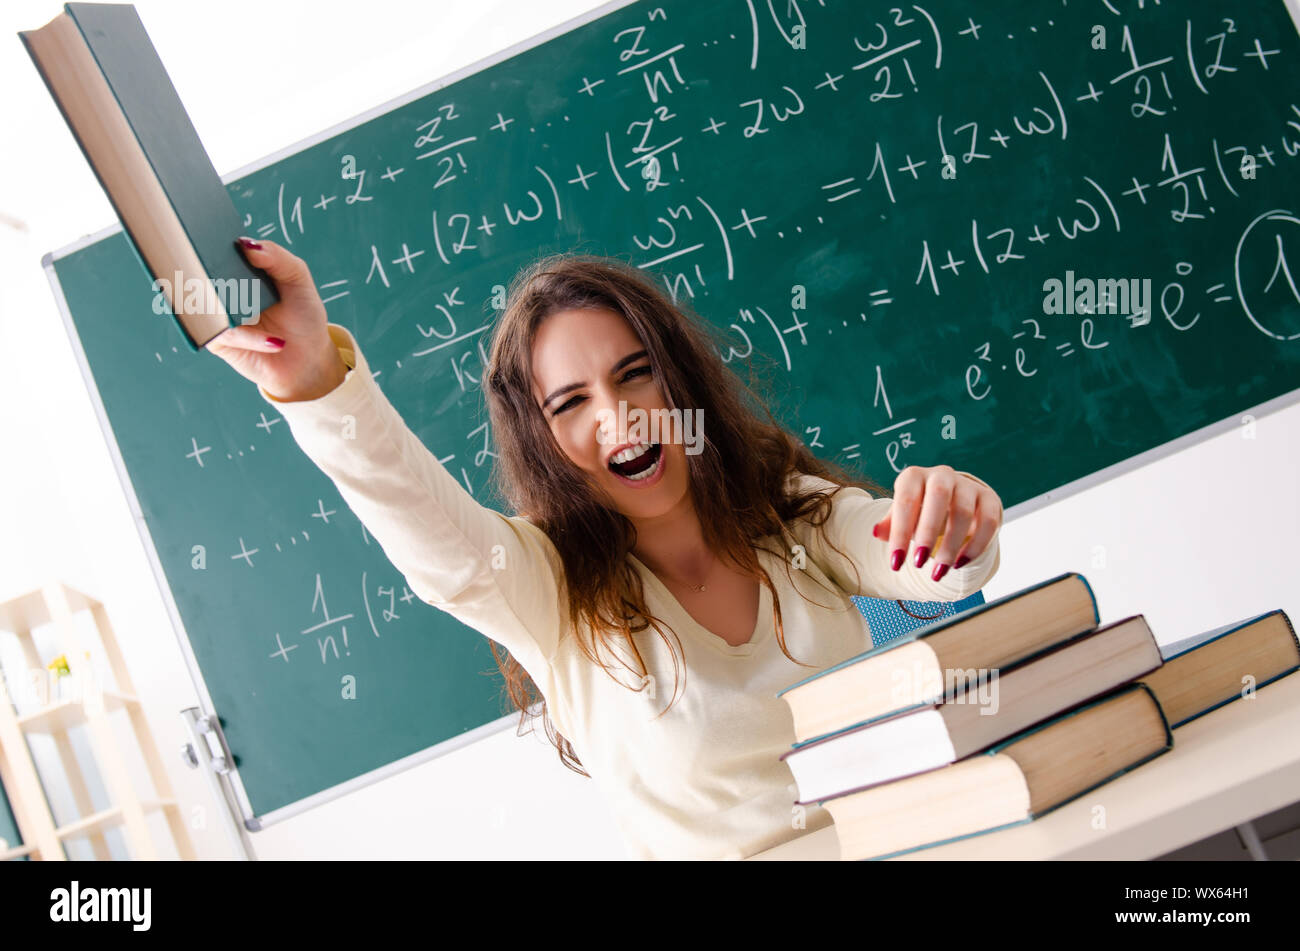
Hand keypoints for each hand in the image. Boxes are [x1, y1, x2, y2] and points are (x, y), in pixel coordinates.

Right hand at [205, 238, 347, 401]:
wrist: (308, 358)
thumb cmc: (302, 315)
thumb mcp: (298, 279)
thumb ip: (277, 258)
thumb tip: (246, 245)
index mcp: (235, 269)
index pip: (212, 250)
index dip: (205, 241)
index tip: (205, 233)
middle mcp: (220, 290)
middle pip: (197, 274)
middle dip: (203, 268)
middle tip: (211, 264)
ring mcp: (216, 315)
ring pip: (204, 304)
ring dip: (225, 305)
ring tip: (253, 309)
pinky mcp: (218, 341)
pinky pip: (224, 334)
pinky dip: (249, 337)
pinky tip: (274, 341)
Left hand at [870, 465, 1002, 580]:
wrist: (953, 500)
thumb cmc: (920, 510)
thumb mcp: (902, 515)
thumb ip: (890, 524)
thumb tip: (876, 532)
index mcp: (914, 476)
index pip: (905, 500)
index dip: (900, 532)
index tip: (896, 563)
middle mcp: (942, 475)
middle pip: (938, 495)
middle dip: (928, 532)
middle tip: (919, 563)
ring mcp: (968, 485)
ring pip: (963, 512)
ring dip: (951, 546)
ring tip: (938, 571)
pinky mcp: (989, 498)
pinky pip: (988, 521)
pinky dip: (976, 546)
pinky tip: (960, 564)